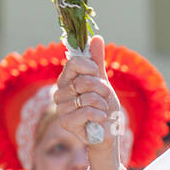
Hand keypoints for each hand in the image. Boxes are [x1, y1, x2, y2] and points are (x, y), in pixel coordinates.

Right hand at [53, 35, 128, 169]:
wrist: (108, 132)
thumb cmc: (104, 107)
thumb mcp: (103, 81)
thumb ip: (96, 61)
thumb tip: (96, 37)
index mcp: (67, 80)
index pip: (73, 62)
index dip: (89, 66)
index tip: (97, 73)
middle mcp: (60, 92)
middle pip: (83, 80)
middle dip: (101, 89)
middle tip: (104, 98)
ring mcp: (61, 107)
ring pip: (87, 97)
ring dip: (102, 104)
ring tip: (101, 111)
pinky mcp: (65, 122)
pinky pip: (86, 111)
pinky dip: (99, 115)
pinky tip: (99, 120)